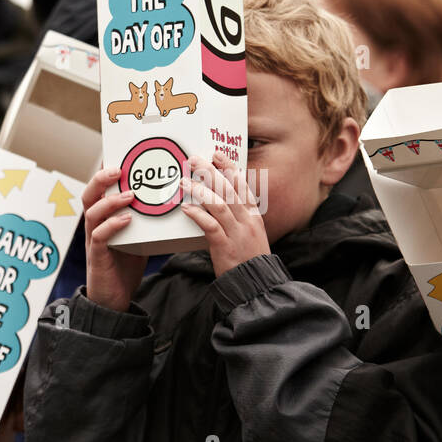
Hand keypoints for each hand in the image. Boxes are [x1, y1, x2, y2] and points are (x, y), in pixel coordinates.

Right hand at [82, 167, 146, 312]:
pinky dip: (112, 225)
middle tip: (119, 169)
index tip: (119, 156)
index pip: (100, 190)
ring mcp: (93, 240)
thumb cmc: (125, 266)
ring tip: (129, 194)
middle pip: (89, 195)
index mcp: (103, 219)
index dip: (105, 172)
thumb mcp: (138, 238)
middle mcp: (94, 226)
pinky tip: (127, 220)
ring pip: (92, 212)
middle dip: (101, 179)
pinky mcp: (96, 256)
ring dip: (111, 201)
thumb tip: (173, 205)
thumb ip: (146, 222)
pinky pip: (99, 236)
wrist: (114, 299)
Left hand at [180, 150, 269, 276]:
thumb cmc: (250, 262)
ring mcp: (237, 233)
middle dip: (211, 172)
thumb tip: (219, 203)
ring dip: (200, 190)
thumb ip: (238, 220)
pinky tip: (186, 208)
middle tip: (195, 160)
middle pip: (229, 189)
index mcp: (254, 217)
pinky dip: (198, 215)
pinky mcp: (225, 247)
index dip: (230, 168)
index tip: (217, 155)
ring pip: (219, 204)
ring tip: (184, 181)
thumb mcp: (251, 236)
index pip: (243, 185)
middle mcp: (247, 221)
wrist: (257, 286)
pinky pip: (210, 226)